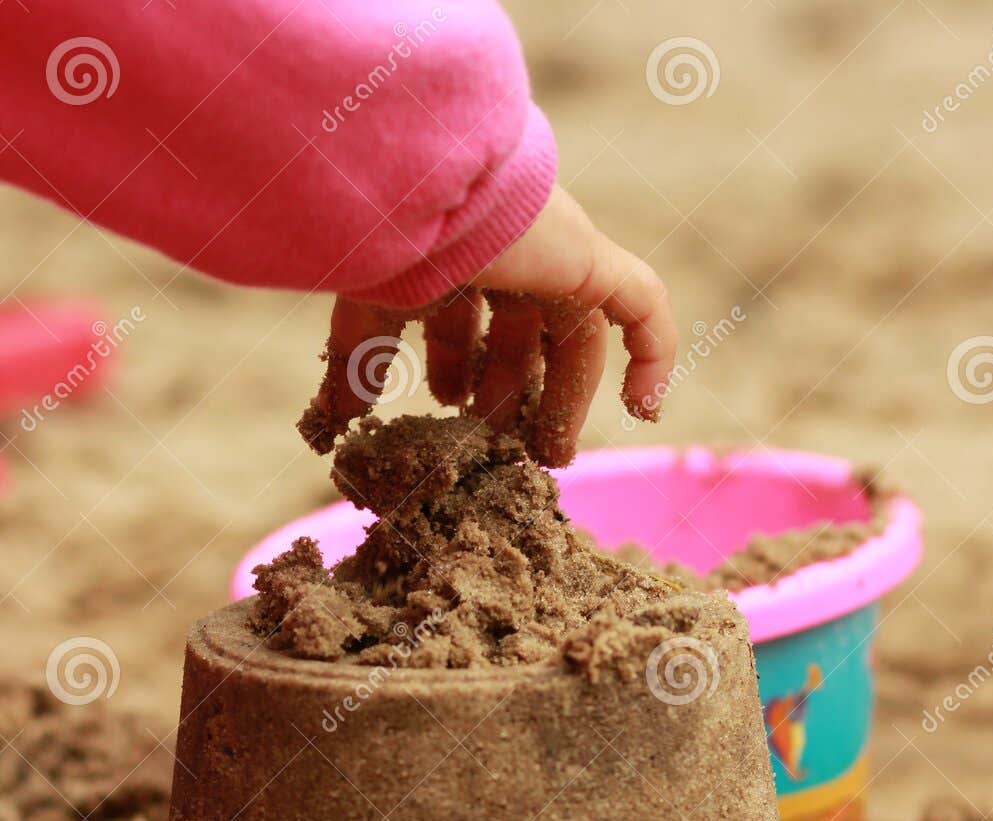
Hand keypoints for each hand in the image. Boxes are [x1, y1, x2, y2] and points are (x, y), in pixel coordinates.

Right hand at [299, 187, 676, 467]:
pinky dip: (652, 354)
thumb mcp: (367, 310)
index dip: (462, 368)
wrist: (412, 185)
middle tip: (506, 450)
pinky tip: (646, 409)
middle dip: (512, 394)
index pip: (469, 316)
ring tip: (551, 456)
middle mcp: (510, 248)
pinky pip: (643, 307)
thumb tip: (333, 419)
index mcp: (455, 250)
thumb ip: (357, 361)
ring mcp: (555, 252)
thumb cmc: (381, 237)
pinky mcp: (589, 260)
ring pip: (575, 336)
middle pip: (523, 334)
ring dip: (565, 399)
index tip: (453, 414)